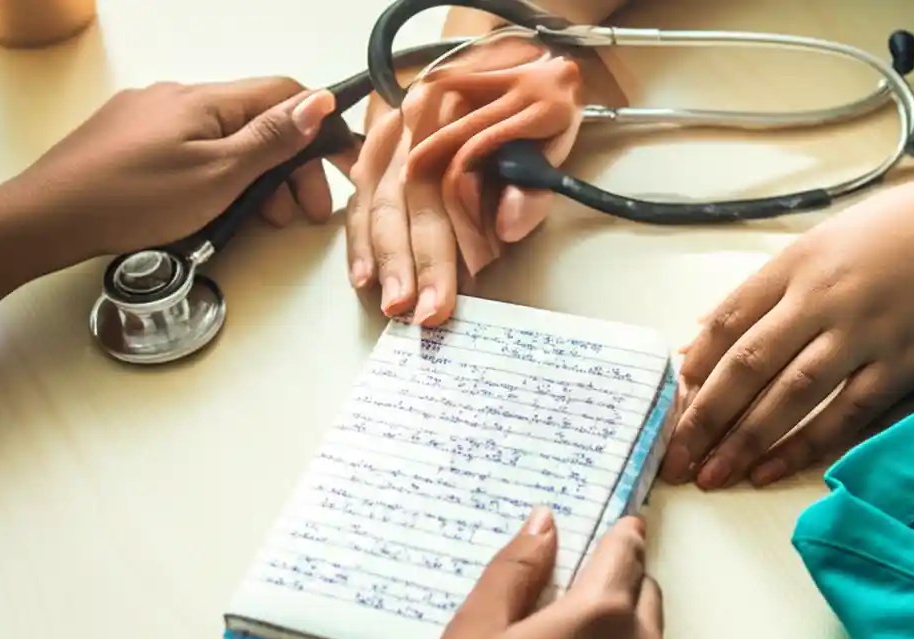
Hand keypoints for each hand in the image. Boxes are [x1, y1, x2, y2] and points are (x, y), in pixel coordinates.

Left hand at [17, 77, 353, 259]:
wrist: (47, 218)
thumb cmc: (133, 200)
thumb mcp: (218, 175)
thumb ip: (271, 139)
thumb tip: (318, 102)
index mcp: (205, 99)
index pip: (282, 93)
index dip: (319, 128)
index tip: (341, 165)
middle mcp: (178, 97)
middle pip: (254, 121)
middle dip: (288, 166)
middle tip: (304, 213)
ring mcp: (149, 117)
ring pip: (223, 139)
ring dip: (255, 177)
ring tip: (263, 221)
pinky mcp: (128, 140)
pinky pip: (192, 149)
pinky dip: (219, 176)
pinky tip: (216, 208)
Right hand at [347, 40, 624, 325]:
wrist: (511, 51)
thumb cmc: (534, 95)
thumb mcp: (554, 129)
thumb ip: (532, 180)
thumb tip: (507, 226)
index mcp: (453, 109)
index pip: (439, 192)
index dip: (439, 252)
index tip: (444, 299)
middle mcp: (412, 119)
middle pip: (402, 200)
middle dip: (406, 264)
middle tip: (413, 312)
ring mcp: (390, 130)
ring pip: (374, 199)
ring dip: (380, 258)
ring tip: (389, 304)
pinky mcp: (378, 144)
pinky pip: (360, 193)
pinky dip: (360, 237)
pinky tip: (363, 275)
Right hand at [406, 509, 665, 638]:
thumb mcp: (476, 628)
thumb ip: (517, 567)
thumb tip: (545, 523)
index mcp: (599, 616)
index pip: (626, 552)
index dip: (622, 533)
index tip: (623, 523)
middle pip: (644, 592)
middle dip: (617, 582)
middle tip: (572, 591)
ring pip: (647, 637)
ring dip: (621, 626)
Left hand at [660, 179, 913, 489]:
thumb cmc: (907, 228)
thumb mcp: (829, 238)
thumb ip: (772, 283)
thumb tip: (711, 325)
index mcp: (799, 261)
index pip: (730, 319)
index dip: (696, 366)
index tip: (672, 403)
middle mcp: (824, 296)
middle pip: (748, 364)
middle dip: (705, 416)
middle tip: (674, 456)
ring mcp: (864, 332)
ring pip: (790, 395)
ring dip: (744, 440)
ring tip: (710, 474)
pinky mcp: (904, 363)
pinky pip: (845, 414)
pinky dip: (804, 446)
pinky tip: (771, 470)